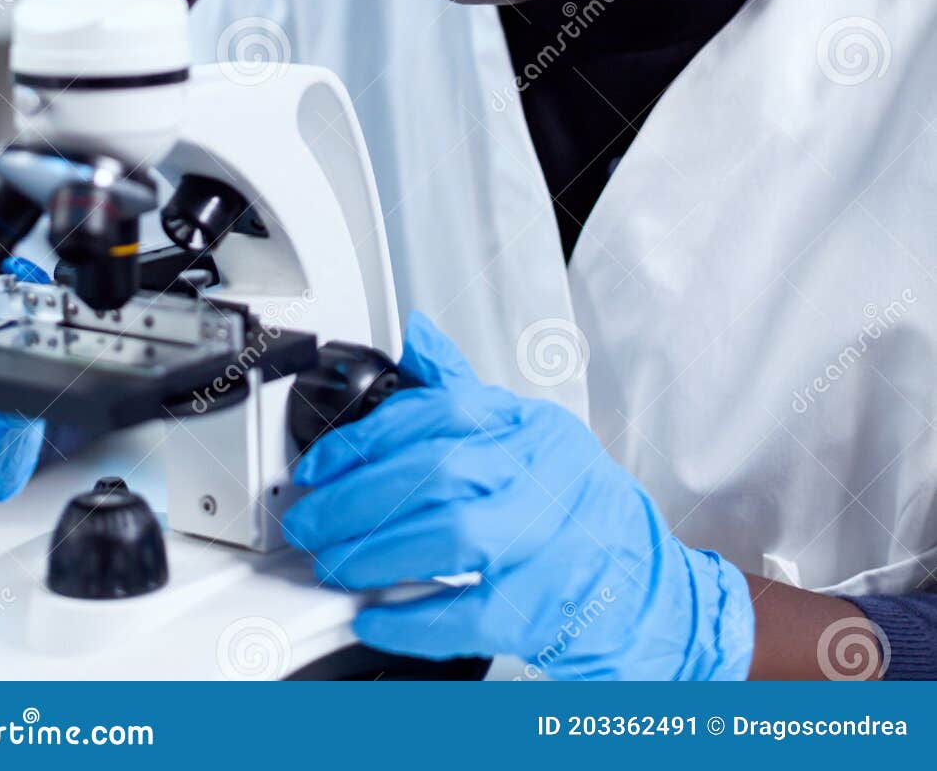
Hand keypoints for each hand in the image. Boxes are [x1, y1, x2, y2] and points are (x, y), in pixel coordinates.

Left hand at [283, 313, 753, 679]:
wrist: (644, 583)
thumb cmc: (577, 505)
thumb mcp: (528, 431)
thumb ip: (463, 389)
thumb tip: (416, 333)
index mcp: (528, 427)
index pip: (438, 414)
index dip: (365, 438)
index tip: (318, 465)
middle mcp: (542, 474)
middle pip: (435, 471)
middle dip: (354, 497)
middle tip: (308, 519)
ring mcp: (548, 541)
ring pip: (451, 534)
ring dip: (374, 551)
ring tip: (331, 562)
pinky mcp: (544, 607)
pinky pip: (469, 612)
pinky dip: (413, 617)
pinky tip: (374, 615)